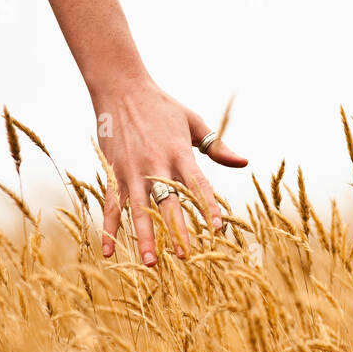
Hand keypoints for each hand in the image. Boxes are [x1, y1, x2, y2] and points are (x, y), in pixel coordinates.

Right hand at [94, 79, 246, 263]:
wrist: (121, 88)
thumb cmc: (162, 107)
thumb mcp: (193, 121)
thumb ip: (217, 146)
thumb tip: (244, 162)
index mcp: (179, 153)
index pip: (198, 185)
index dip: (208, 207)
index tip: (218, 230)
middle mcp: (155, 164)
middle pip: (168, 203)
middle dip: (178, 231)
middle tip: (186, 257)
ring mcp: (131, 170)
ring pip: (138, 210)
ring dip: (144, 237)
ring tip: (151, 263)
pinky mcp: (113, 172)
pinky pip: (111, 205)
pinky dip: (109, 229)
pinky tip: (108, 252)